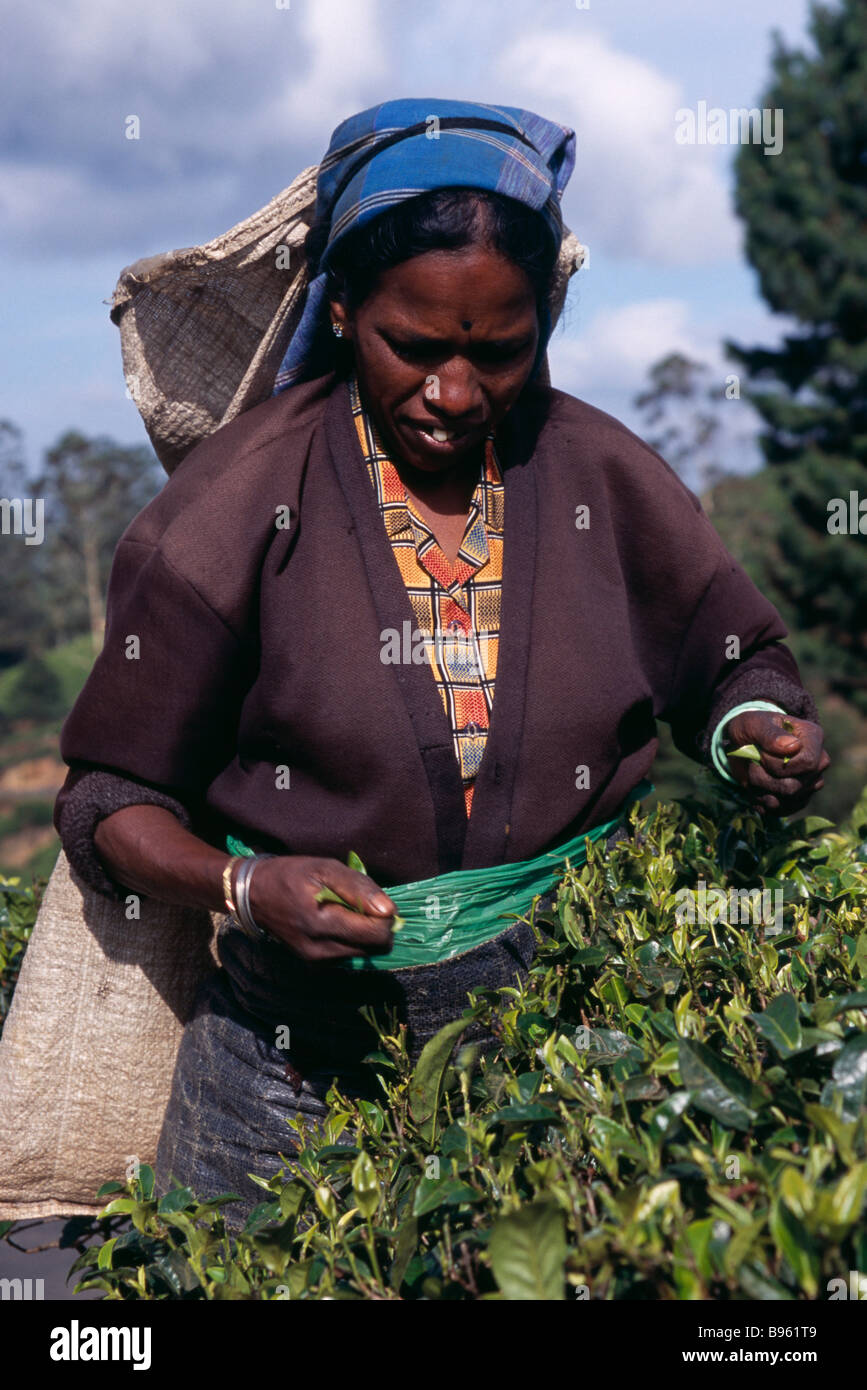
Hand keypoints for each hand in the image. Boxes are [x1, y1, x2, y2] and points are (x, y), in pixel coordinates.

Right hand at [246, 855, 398, 962]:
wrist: (253, 896)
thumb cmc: (291, 876)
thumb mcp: (324, 868)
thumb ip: (359, 888)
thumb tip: (389, 910)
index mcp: (322, 924)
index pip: (377, 935)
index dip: (386, 917)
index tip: (374, 899)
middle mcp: (321, 951)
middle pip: (375, 948)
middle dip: (377, 926)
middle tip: (362, 904)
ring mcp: (317, 962)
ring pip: (364, 953)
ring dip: (364, 933)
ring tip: (345, 910)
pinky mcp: (314, 965)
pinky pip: (349, 954)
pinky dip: (351, 939)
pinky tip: (335, 921)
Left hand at [721, 711, 830, 814]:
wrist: (744, 744)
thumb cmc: (751, 730)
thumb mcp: (753, 725)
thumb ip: (770, 734)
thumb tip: (792, 747)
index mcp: (813, 737)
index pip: (806, 763)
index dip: (777, 764)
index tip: (760, 754)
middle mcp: (819, 762)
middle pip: (794, 787)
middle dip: (763, 779)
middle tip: (751, 765)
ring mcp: (812, 782)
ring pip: (787, 801)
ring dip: (760, 791)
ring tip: (752, 775)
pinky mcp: (801, 799)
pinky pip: (783, 811)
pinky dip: (762, 803)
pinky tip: (755, 788)